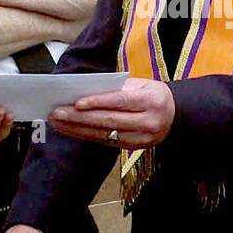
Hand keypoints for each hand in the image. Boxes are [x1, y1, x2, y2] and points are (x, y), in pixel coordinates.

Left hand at [48, 77, 173, 147]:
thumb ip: (116, 88)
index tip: (76, 103)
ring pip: (104, 134)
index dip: (98, 103)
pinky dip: (85, 135)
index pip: (121, 101)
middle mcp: (148, 122)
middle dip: (79, 117)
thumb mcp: (141, 84)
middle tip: (57, 112)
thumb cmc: (153, 94)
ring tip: (57, 122)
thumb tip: (84, 92)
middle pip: (109, 120)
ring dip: (77, 128)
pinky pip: (105, 141)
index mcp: (151, 101)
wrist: (175, 115)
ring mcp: (141, 138)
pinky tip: (70, 130)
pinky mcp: (132, 148)